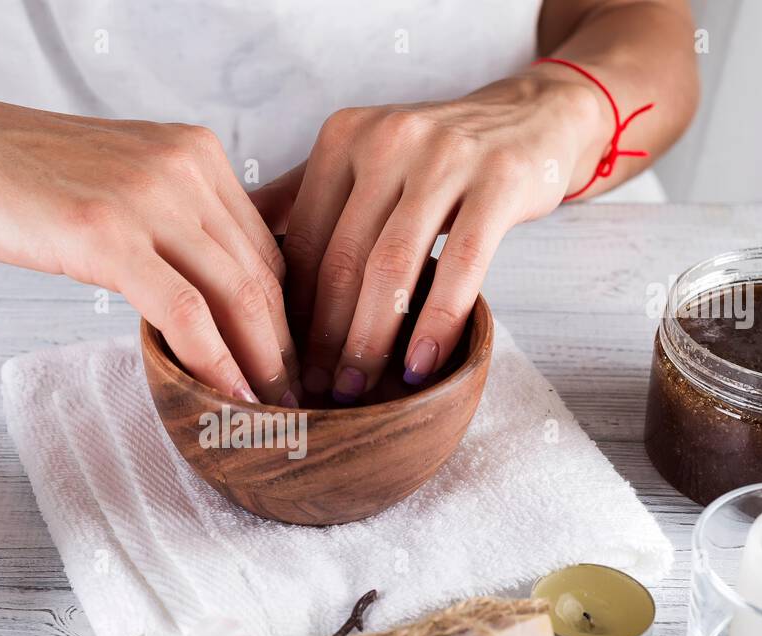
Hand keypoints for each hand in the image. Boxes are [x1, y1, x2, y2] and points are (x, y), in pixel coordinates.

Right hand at [0, 77, 298, 403]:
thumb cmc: (17, 177)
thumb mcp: (117, 187)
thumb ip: (171, 226)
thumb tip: (209, 297)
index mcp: (196, 154)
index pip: (268, 248)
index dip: (287, 318)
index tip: (290, 369)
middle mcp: (186, 166)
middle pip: (266, 274)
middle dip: (287, 350)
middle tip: (295, 406)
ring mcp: (147, 196)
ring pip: (237, 294)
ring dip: (262, 365)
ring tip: (272, 416)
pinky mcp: (106, 232)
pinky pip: (185, 310)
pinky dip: (215, 361)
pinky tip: (227, 398)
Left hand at [253, 70, 603, 401]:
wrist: (532, 119)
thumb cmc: (437, 159)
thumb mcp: (365, 162)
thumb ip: (303, 200)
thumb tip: (229, 254)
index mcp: (343, 138)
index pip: (304, 239)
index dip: (291, 309)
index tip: (286, 362)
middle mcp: (387, 139)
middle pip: (342, 258)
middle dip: (326, 336)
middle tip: (317, 389)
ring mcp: (445, 157)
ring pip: (392, 266)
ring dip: (371, 339)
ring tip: (360, 387)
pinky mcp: (499, 180)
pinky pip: (461, 265)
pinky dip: (436, 323)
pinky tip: (420, 365)